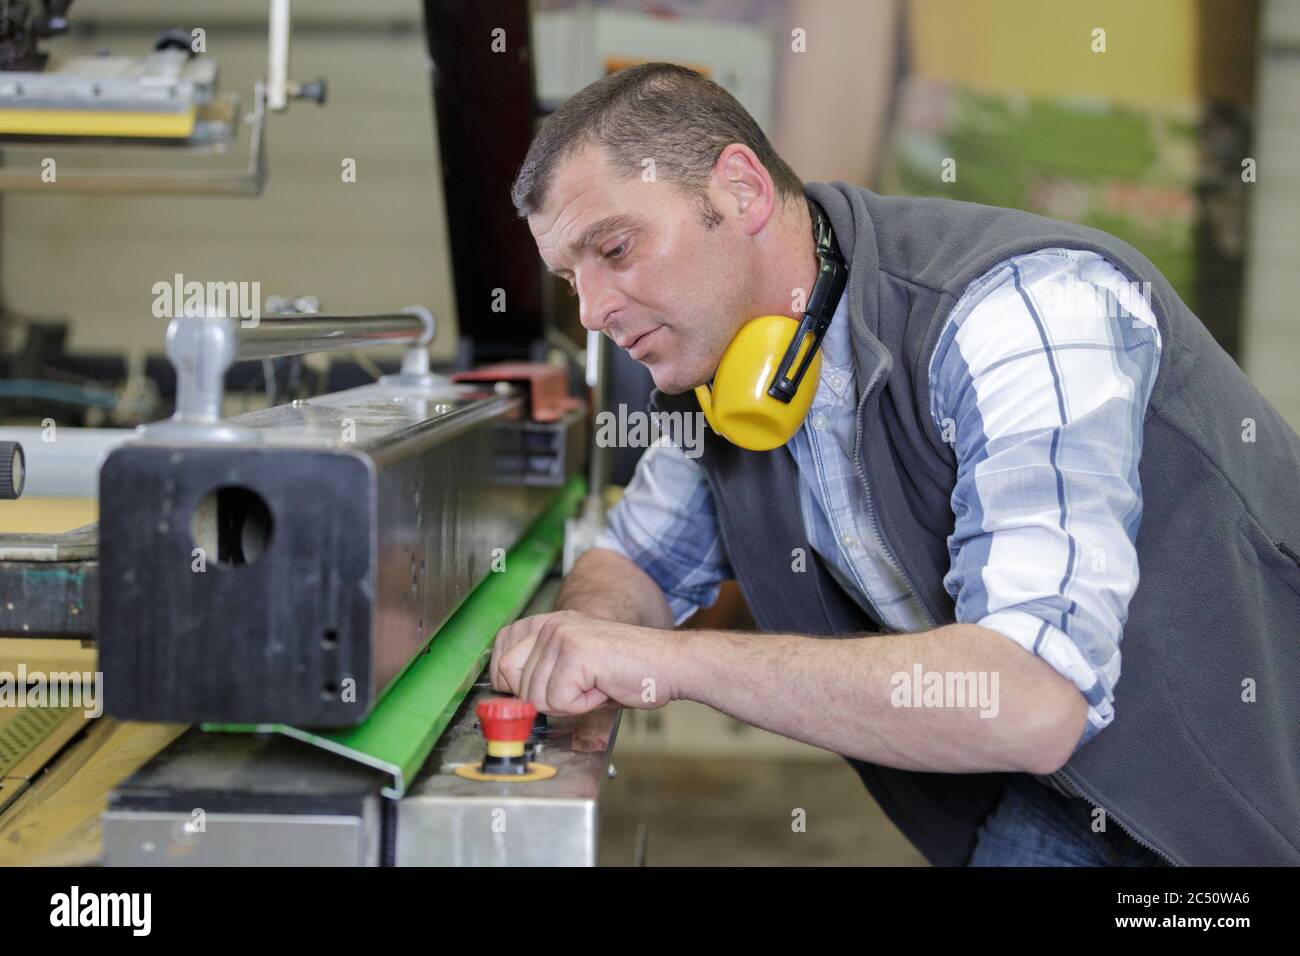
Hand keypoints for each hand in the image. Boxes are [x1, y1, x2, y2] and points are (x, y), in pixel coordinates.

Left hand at [488, 609, 679, 715]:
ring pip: (535, 697)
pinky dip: (583, 706)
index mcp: (549, 623)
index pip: (500, 654)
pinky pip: (558, 702)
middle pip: (511, 681)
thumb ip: (544, 674)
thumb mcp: (577, 667)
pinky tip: (603, 688)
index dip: (512, 682)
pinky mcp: (575, 653)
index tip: (538, 692)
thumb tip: (511, 704)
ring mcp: (561, 636)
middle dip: (543, 698)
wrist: (670, 664)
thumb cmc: (630, 670)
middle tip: (578, 688)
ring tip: (596, 685)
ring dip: (569, 702)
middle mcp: (551, 624)